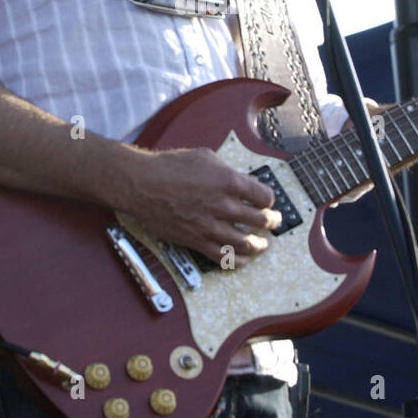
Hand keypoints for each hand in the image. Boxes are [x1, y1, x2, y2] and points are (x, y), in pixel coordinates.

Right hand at [117, 146, 281, 261]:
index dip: (269, 199)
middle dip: (272, 222)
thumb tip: (239, 180)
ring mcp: (211, 226)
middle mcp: (224, 206)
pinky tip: (243, 259)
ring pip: (246, 243)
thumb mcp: (205, 157)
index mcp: (229, 181)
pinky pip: (224, 257)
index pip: (264, 196)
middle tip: (274, 222)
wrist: (142, 185)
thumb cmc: (170, 167)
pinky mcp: (197, 241)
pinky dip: (238, 260)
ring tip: (263, 244)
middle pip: (261, 220)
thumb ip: (226, 171)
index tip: (267, 201)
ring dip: (260, 244)